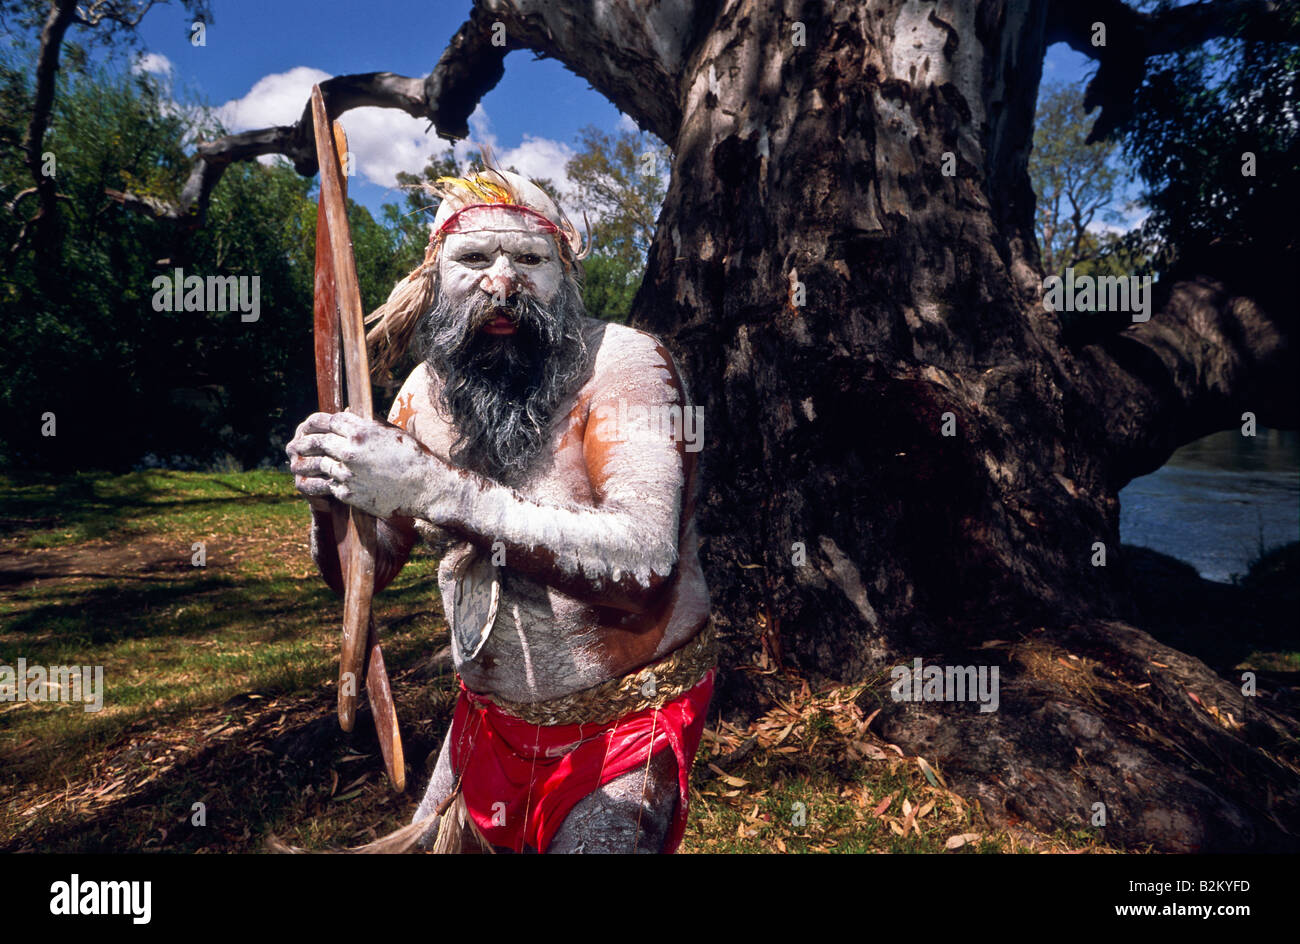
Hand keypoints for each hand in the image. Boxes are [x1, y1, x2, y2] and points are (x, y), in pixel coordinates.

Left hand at [286, 411, 445, 519]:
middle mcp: (351, 450)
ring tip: (298, 465)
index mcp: (361, 431)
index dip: (313, 423)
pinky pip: (329, 486)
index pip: (328, 421)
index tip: (307, 426)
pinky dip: (324, 483)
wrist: (424, 488)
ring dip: (307, 464)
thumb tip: (349, 416)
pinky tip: (317, 483)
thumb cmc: (413, 457)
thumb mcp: (391, 433)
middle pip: (316, 442)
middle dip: (303, 442)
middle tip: (295, 445)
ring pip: (319, 465)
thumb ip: (368, 424)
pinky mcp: (349, 493)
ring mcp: (348, 473)